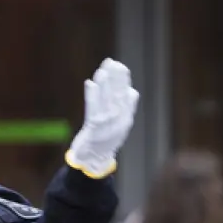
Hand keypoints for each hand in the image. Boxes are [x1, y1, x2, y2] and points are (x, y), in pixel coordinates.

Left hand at [67, 58, 139, 178]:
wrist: (95, 159)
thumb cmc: (107, 140)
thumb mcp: (121, 125)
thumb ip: (127, 108)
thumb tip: (132, 91)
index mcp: (125, 118)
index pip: (125, 95)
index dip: (122, 80)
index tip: (120, 66)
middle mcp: (117, 120)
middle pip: (117, 95)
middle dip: (115, 78)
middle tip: (111, 62)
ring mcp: (106, 124)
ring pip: (106, 99)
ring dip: (104, 84)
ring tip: (102, 70)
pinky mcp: (93, 127)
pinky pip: (93, 108)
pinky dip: (92, 95)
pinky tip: (90, 83)